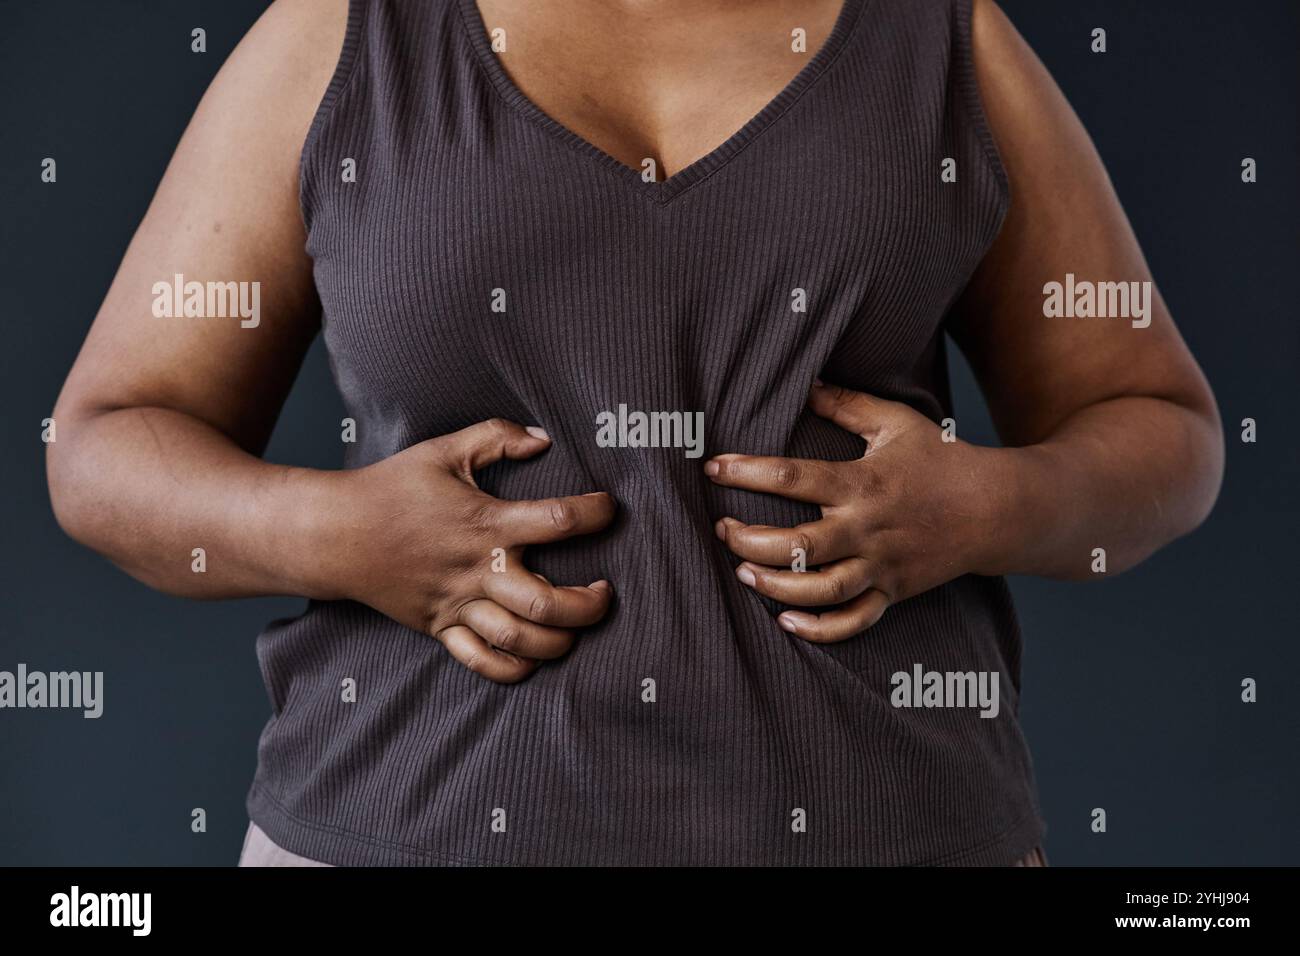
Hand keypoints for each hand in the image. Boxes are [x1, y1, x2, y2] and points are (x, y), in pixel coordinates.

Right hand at [317, 418, 615, 681]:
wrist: (336, 533)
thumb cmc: (393, 487)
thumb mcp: (445, 449)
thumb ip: (497, 437)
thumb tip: (544, 439)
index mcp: (486, 523)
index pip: (558, 522)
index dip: (596, 513)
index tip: (608, 508)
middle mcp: (477, 570)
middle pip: (547, 604)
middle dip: (589, 606)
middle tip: (605, 593)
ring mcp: (458, 605)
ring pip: (520, 641)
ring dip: (559, 642)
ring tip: (576, 627)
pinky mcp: (440, 627)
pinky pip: (481, 662)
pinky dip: (513, 669)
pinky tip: (534, 657)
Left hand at [704, 381, 1002, 641]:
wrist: (997, 509)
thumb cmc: (942, 459)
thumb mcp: (895, 421)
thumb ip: (845, 403)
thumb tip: (804, 384)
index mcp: (861, 483)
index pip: (793, 478)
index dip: (746, 472)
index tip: (712, 467)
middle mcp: (867, 528)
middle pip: (799, 545)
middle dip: (751, 541)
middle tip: (722, 530)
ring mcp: (881, 565)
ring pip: (821, 589)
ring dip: (777, 586)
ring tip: (744, 574)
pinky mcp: (893, 592)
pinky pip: (854, 621)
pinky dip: (820, 629)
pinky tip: (787, 621)